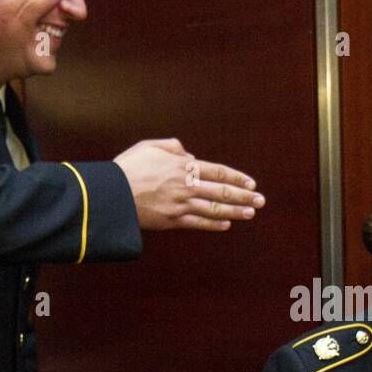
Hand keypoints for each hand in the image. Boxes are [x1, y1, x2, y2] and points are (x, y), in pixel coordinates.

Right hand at [113, 137, 263, 230]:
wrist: (111, 194)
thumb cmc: (128, 167)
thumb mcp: (150, 146)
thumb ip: (173, 146)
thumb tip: (191, 155)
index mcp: (182, 166)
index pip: (218, 172)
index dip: (237, 178)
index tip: (251, 183)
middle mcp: (186, 186)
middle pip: (222, 192)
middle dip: (244, 197)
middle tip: (261, 201)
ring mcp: (180, 205)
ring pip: (214, 209)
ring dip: (235, 212)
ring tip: (250, 213)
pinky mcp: (172, 221)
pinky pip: (198, 223)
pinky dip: (214, 224)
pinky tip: (226, 224)